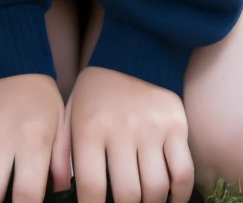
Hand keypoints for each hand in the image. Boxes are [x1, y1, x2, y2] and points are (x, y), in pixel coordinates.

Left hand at [67, 66, 193, 202]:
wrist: (131, 54)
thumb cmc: (95, 93)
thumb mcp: (69, 115)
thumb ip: (60, 153)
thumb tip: (59, 190)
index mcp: (90, 129)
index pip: (92, 188)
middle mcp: (122, 129)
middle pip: (127, 194)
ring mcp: (152, 127)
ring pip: (156, 188)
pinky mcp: (176, 124)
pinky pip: (183, 172)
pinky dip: (179, 194)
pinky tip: (170, 199)